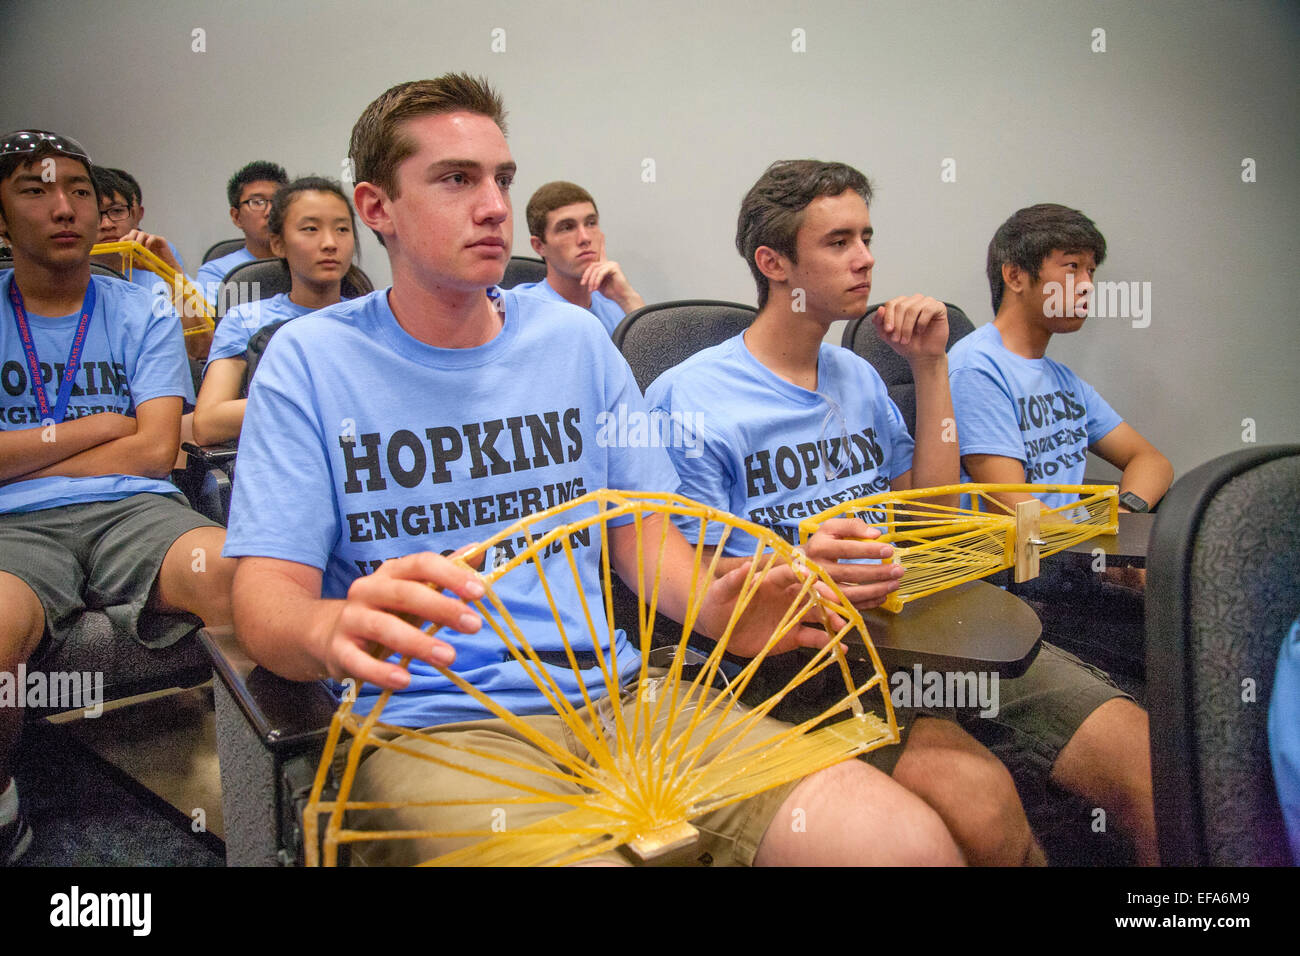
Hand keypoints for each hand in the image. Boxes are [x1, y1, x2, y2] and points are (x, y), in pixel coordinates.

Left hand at [119, 229, 181, 273]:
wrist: (166, 269)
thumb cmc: (153, 266)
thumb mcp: (139, 264)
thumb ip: (131, 260)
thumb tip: (122, 254)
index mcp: (139, 243)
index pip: (129, 237)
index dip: (124, 240)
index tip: (121, 246)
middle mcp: (145, 239)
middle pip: (134, 231)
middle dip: (130, 237)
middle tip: (129, 245)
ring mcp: (153, 239)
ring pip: (142, 233)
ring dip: (138, 240)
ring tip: (138, 249)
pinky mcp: (161, 240)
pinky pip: (152, 237)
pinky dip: (148, 243)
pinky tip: (147, 250)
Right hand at [316, 549, 485, 690]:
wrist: (332, 634)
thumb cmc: (387, 611)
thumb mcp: (416, 590)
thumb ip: (445, 573)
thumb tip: (478, 549)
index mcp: (391, 571)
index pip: (421, 564)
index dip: (451, 576)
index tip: (479, 592)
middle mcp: (368, 589)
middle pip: (405, 594)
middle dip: (442, 608)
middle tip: (474, 625)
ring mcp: (351, 619)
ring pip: (383, 628)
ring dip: (418, 642)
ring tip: (449, 657)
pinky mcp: (339, 650)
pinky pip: (359, 661)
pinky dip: (381, 672)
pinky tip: (405, 680)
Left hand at [580, 236, 643, 311]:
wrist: (622, 297)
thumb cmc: (611, 292)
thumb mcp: (598, 284)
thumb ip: (593, 278)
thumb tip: (585, 277)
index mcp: (606, 265)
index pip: (602, 253)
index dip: (602, 243)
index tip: (602, 233)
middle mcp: (609, 263)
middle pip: (592, 265)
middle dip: (586, 276)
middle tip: (584, 285)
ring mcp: (612, 264)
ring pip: (595, 270)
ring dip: (591, 281)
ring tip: (591, 289)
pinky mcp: (614, 267)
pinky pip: (601, 272)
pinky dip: (596, 280)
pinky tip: (596, 287)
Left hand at [701, 553, 850, 657]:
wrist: (717, 628)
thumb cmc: (718, 603)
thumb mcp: (721, 591)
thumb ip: (734, 580)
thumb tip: (746, 566)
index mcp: (772, 581)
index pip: (792, 574)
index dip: (804, 574)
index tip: (815, 577)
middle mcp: (788, 596)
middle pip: (812, 593)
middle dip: (826, 598)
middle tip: (839, 604)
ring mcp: (792, 616)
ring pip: (817, 615)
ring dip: (832, 620)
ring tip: (843, 627)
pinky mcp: (792, 637)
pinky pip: (813, 638)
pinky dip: (827, 643)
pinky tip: (840, 650)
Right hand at [803, 517, 903, 610]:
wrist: (797, 564)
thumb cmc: (820, 544)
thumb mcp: (830, 528)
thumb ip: (852, 525)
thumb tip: (875, 534)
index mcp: (819, 547)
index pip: (847, 549)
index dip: (869, 550)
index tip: (889, 550)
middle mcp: (818, 569)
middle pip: (850, 573)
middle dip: (877, 573)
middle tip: (897, 571)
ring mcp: (821, 588)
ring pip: (849, 593)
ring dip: (875, 591)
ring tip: (894, 584)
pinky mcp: (826, 601)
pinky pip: (848, 605)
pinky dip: (867, 603)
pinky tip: (882, 596)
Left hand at [872, 294, 947, 364]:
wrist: (923, 356)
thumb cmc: (906, 344)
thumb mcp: (887, 335)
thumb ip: (879, 322)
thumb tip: (880, 309)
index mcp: (901, 303)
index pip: (891, 304)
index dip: (888, 318)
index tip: (888, 331)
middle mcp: (914, 300)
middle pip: (901, 306)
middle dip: (898, 325)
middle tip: (897, 339)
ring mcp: (927, 302)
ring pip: (913, 309)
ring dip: (907, 327)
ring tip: (906, 339)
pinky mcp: (939, 307)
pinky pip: (927, 310)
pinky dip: (921, 323)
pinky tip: (920, 331)